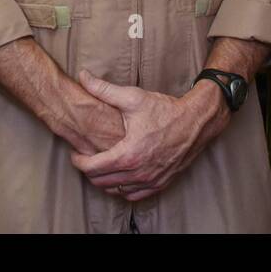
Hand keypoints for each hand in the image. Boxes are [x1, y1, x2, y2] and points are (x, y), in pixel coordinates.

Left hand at [69, 70, 226, 201]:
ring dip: (104, 181)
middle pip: (101, 182)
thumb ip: (103, 89)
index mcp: (128, 154)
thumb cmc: (165, 110)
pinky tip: (119, 176)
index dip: (78, 162)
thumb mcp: (133, 97)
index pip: (92, 168)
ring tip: (100, 165)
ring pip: (116, 191)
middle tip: (86, 157)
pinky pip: (133, 195)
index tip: (75, 154)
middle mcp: (138, 173)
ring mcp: (150, 181)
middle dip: (89, 171)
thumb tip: (82, 76)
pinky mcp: (160, 183)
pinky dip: (122, 188)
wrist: (195, 121)